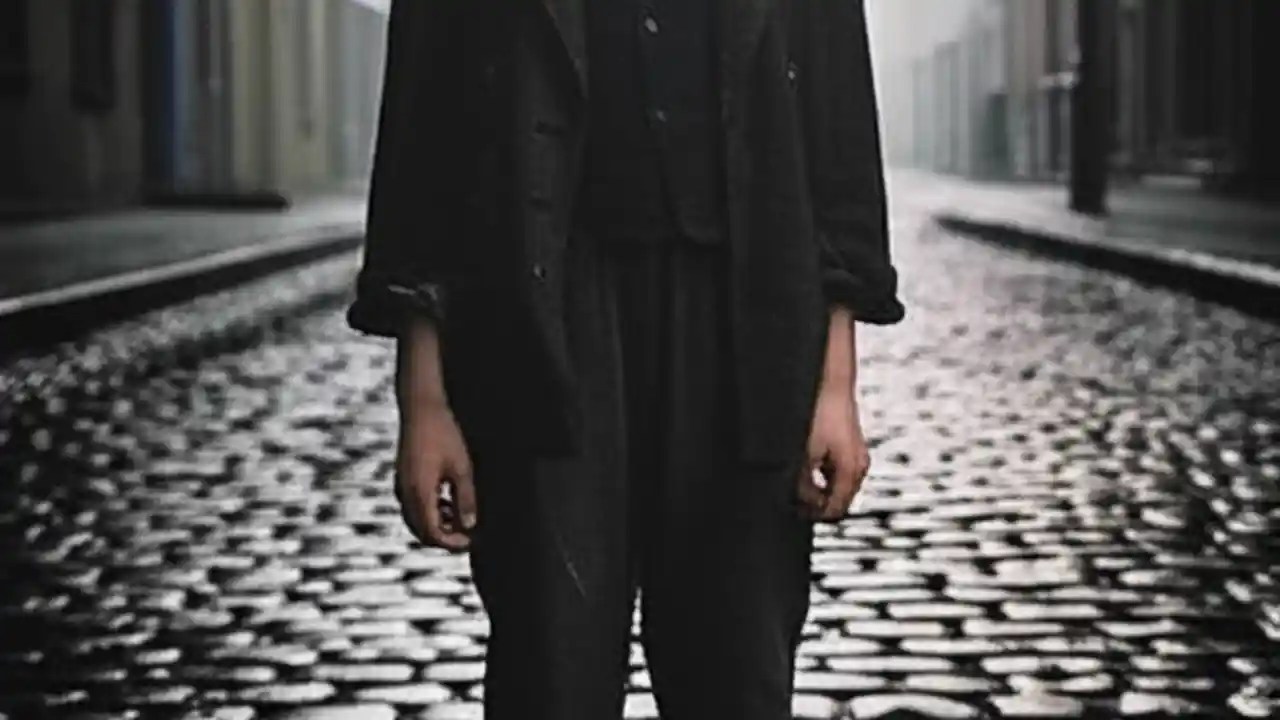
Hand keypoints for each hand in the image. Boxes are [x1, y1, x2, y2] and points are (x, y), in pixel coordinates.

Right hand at [395, 398, 475, 550]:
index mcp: (419, 493)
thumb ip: (466, 499)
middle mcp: (405, 494)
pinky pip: (412, 506)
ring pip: (415, 520)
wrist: (421, 408)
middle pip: (420, 531)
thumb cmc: (444, 434)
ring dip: (436, 525)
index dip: (451, 543)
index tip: (470, 541)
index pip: (432, 533)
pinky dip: (428, 512)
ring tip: (459, 517)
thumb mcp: (462, 468)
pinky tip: (446, 503)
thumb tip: (470, 526)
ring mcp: (400, 486)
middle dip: (443, 538)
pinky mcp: (401, 479)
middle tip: (466, 535)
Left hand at [797, 386, 870, 520]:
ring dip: (816, 485)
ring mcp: (856, 454)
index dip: (812, 514)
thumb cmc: (819, 414)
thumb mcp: (805, 454)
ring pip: (835, 484)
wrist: (829, 382)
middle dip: (815, 501)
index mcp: (851, 472)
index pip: (835, 510)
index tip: (793, 510)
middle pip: (837, 499)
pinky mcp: (850, 444)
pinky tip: (804, 462)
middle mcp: (859, 465)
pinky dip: (820, 471)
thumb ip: (803, 484)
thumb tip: (802, 503)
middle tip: (791, 496)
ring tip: (795, 477)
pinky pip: (835, 468)